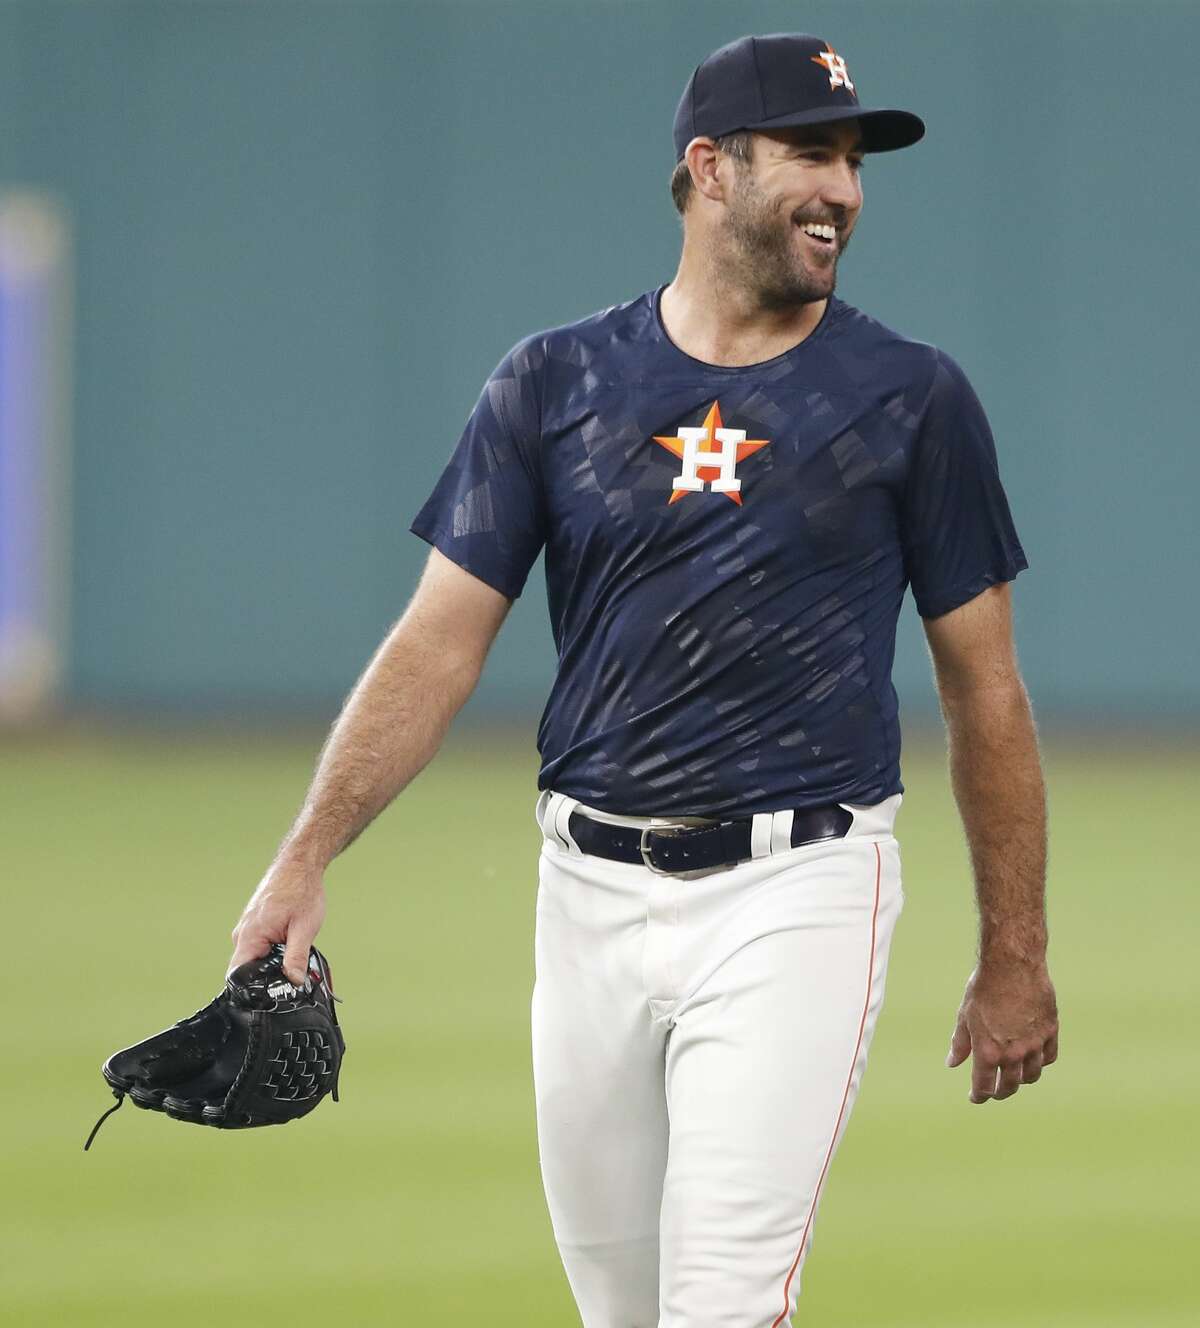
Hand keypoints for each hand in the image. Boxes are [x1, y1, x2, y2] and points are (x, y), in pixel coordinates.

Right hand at [229, 853, 326, 985]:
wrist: (299, 866)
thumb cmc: (301, 890)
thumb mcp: (304, 928)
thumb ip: (296, 957)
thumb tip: (294, 981)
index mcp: (250, 936)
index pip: (237, 975)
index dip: (252, 989)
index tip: (270, 994)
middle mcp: (243, 933)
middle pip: (248, 969)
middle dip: (268, 976)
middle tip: (291, 973)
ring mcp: (248, 928)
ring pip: (256, 957)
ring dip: (273, 961)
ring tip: (293, 952)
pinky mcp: (255, 925)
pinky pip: (259, 946)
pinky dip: (273, 949)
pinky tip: (289, 942)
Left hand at [946, 961, 1057, 1103]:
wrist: (1012, 965)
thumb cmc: (983, 988)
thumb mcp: (965, 1016)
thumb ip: (960, 1043)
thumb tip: (952, 1064)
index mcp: (988, 1051)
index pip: (983, 1087)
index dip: (979, 1096)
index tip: (976, 1097)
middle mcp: (1013, 1053)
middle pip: (1009, 1086)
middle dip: (1000, 1092)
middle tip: (995, 1091)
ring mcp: (1034, 1044)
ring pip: (1031, 1075)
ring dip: (1021, 1080)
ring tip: (1014, 1076)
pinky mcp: (1050, 1031)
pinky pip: (1048, 1057)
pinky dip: (1041, 1062)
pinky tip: (1033, 1059)